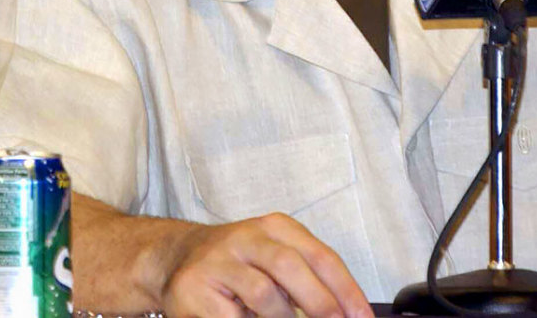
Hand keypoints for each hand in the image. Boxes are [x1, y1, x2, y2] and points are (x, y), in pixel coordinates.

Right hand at [160, 213, 372, 317]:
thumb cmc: (238, 264)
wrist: (175, 257)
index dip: (345, 289)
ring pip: (263, 293)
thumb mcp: (274, 259)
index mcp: (278, 227)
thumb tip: (343, 311)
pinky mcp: (195, 286)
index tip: (361, 316)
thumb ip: (305, 279)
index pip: (321, 256)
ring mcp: (220, 260)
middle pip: (291, 267)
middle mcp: (249, 236)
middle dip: (319, 302)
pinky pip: (230, 316)